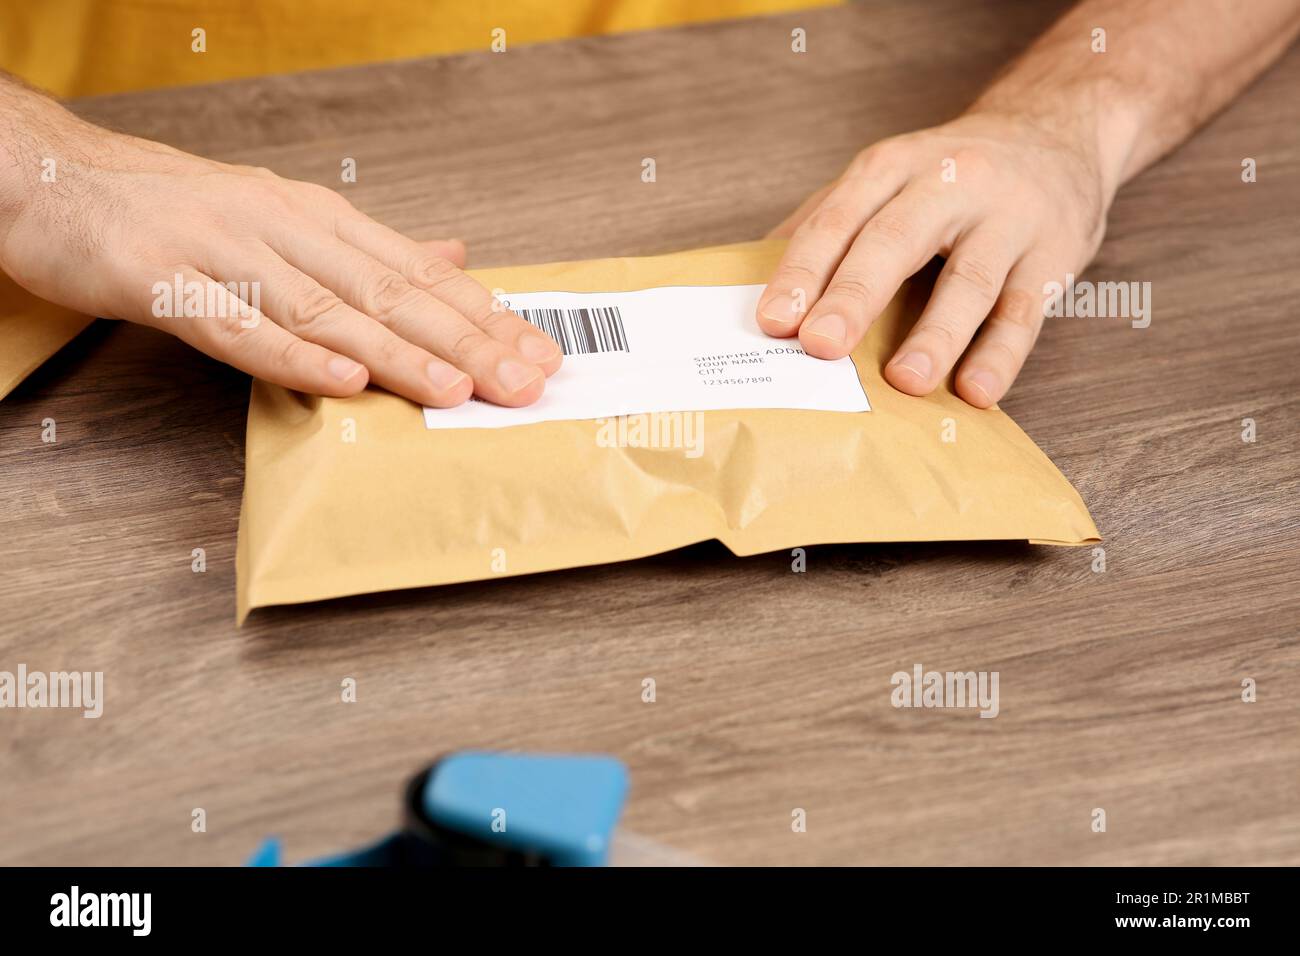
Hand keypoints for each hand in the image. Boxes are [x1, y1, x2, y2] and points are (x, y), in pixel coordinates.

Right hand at [0, 110, 560, 406]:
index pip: (420, 271)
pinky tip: (342, 379)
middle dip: (465, 340)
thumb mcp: (287, 219)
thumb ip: (370, 250)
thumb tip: (453, 253)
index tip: (540, 352)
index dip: (484, 314)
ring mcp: (223, 251)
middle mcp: (284, 227)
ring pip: (326, 307)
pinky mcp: (160, 280)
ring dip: (396, 352)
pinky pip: (233, 324)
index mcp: (320, 218)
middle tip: (524, 381)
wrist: (58, 177)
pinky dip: (291, 353)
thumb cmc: (179, 210)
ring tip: (458, 388)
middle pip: (389, 291)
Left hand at [755, 110, 1110, 407]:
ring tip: (903, 381)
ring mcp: (1007, 218)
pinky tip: (977, 391)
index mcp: (892, 167)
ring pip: (969, 281)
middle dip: (854, 296)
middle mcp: (949, 183)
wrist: (1058, 131)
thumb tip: (751, 279)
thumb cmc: (950, 173)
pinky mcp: (1054, 255)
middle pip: (896, 241)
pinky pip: (1026, 311)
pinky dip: (1002, 355)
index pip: (839, 219)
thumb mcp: (887, 176)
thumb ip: (827, 222)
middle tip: (819, 346)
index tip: (772, 319)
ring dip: (936, 335)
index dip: (803, 269)